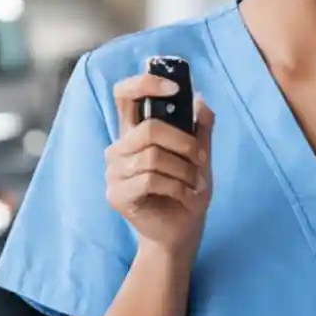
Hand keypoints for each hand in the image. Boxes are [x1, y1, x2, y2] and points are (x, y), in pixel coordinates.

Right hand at [106, 72, 214, 259]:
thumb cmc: (186, 191)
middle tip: (199, 157)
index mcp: (134, 132)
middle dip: (183, 143)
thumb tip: (200, 100)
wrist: (181, 231)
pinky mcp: (117, 195)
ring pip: (153, 157)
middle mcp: (119, 148)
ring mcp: (114, 173)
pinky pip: (150, 180)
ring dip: (183, 171)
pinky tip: (184, 196)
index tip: (173, 87)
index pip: (124, 94)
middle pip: (148, 129)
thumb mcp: (200, 155)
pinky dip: (177, 188)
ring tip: (194, 183)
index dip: (145, 83)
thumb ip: (200, 128)